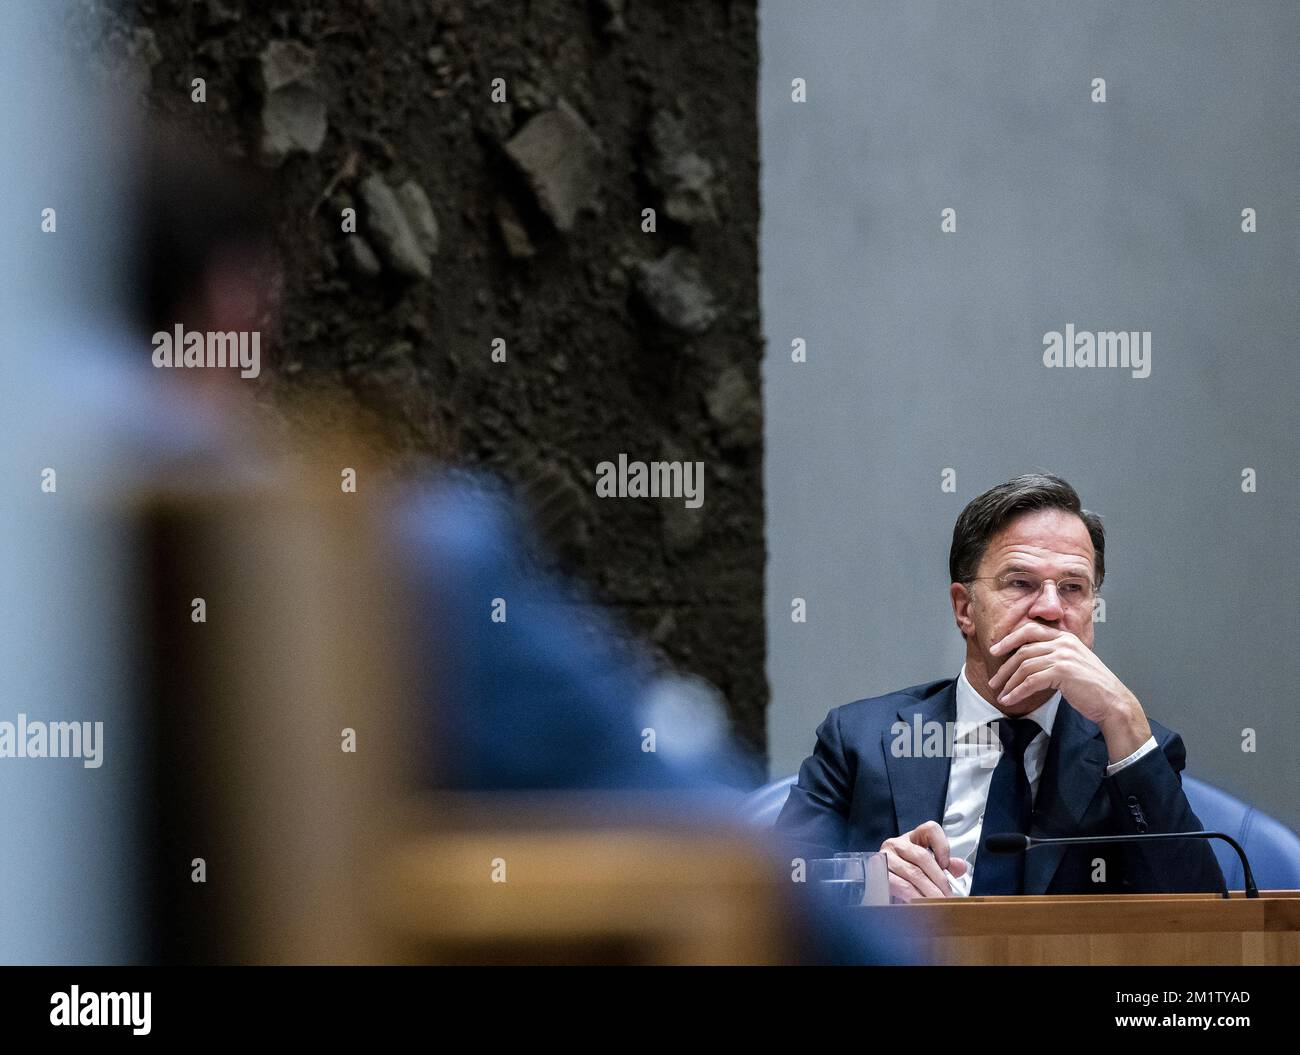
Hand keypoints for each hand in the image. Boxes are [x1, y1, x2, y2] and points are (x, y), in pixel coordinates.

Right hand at [879, 821, 967, 900]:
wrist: (880, 891)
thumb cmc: (904, 879)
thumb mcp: (925, 869)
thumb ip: (944, 866)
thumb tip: (960, 866)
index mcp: (911, 839)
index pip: (930, 829)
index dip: (942, 846)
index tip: (947, 864)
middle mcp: (896, 844)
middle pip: (923, 856)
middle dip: (939, 880)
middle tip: (948, 896)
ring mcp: (885, 858)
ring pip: (914, 873)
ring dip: (930, 892)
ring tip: (939, 904)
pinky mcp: (879, 875)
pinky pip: (902, 886)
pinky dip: (915, 897)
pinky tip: (923, 904)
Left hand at [987, 623, 1150, 758]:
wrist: (1112, 701)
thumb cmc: (1092, 686)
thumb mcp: (1072, 662)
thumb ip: (1053, 655)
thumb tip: (1026, 660)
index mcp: (1065, 637)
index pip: (1030, 629)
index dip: (1009, 639)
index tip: (996, 649)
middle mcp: (1063, 643)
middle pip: (1023, 650)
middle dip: (1005, 666)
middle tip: (995, 680)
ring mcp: (1063, 656)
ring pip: (1025, 666)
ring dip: (1009, 682)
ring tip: (1001, 694)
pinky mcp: (1062, 672)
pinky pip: (1030, 681)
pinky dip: (1017, 692)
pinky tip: (1010, 700)